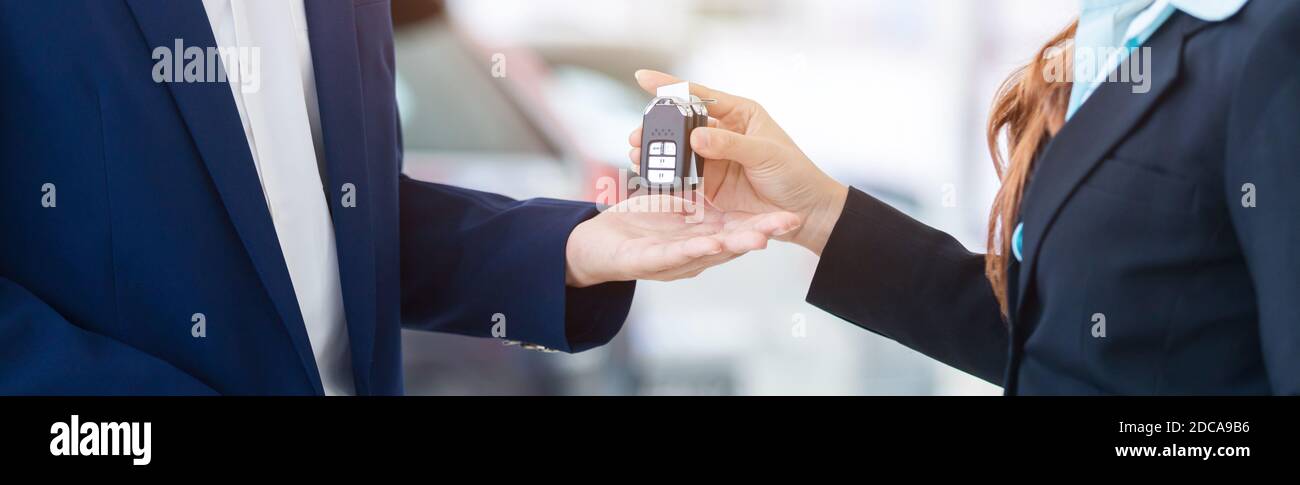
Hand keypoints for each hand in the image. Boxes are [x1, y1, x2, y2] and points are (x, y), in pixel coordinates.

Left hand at [565, 195, 799, 286]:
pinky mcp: (646, 262)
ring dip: (735, 245)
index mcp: (702, 233)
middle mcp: (694, 250)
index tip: (793, 214)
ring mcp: (673, 260)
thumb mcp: (667, 200)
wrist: (594, 249)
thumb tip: (710, 156)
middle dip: (762, 233)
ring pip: (709, 252)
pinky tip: (708, 244)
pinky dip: (692, 251)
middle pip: (734, 241)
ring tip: (760, 238)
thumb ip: (691, 184)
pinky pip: (671, 257)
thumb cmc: (633, 227)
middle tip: (790, 224)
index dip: (767, 223)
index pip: (741, 227)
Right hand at [628, 70, 848, 254]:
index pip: (700, 95)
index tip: (642, 77)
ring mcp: (715, 159)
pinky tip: (651, 175)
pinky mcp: (711, 183)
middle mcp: (724, 133)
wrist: (806, 212)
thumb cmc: (796, 175)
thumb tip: (696, 136)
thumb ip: (730, 145)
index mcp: (740, 114)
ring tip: (637, 155)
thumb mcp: (765, 155)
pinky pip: (684, 175)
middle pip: (683, 123)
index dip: (670, 86)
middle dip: (657, 126)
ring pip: (679, 150)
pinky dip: (667, 174)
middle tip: (637, 134)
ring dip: (658, 152)